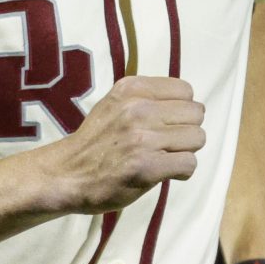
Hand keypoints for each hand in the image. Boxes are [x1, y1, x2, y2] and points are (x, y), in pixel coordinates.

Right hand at [53, 76, 205, 213]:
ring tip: (164, 158)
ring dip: (185, 152)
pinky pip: (189, 163)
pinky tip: (164, 172)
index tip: (166, 124)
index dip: (181, 111)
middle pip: (196, 114)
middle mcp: (138, 108)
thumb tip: (187, 105)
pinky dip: (182, 171)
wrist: (66, 174)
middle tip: (166, 144)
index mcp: (131, 89)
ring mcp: (143, 138)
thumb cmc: (95, 141)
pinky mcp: (147, 166)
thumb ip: (146, 99)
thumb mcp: (115, 104)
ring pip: (197, 138)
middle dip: (186, 131)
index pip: (185, 91)